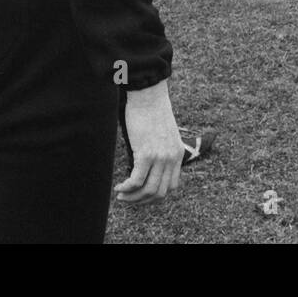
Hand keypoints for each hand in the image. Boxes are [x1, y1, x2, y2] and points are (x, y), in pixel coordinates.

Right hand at [115, 80, 182, 203]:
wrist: (148, 96)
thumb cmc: (151, 111)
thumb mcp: (162, 134)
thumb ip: (159, 151)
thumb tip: (144, 166)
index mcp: (178, 154)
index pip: (171, 185)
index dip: (155, 194)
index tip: (141, 193)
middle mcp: (172, 158)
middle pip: (160, 192)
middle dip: (142, 200)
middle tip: (128, 199)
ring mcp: (160, 157)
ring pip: (149, 190)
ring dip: (133, 198)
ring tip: (121, 195)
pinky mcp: (146, 154)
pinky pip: (137, 180)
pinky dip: (126, 188)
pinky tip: (119, 187)